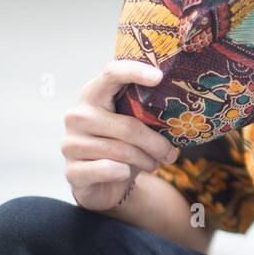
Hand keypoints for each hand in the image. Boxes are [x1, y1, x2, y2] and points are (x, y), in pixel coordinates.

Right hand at [62, 60, 178, 212]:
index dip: (134, 71)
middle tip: (170, 154)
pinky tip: (125, 174)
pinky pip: (110, 170)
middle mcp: (77, 115)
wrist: (98, 183)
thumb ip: (145, 113)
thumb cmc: (120, 147)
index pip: (110, 74)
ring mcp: (71, 143)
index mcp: (93, 95)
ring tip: (152, 164)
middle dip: (156, 143)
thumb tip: (182, 111)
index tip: (159, 77)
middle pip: (128, 126)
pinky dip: (125, 174)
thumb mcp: (131, 125)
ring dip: (145, 161)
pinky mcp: (72, 171)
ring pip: (122, 151)